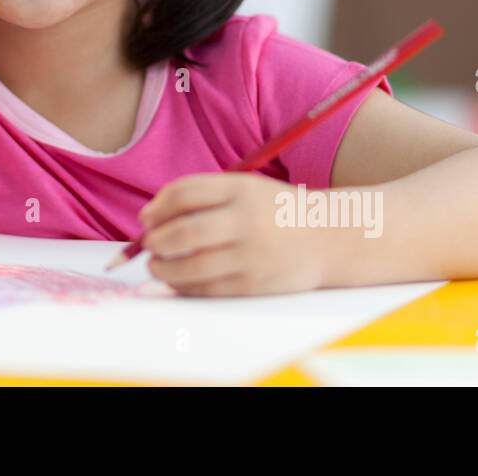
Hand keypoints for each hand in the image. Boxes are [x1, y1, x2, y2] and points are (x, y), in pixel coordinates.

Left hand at [137, 172, 327, 296]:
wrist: (330, 238)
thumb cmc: (275, 212)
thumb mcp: (245, 189)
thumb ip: (201, 195)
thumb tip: (149, 218)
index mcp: (241, 189)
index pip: (185, 193)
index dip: (158, 207)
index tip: (146, 219)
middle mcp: (246, 221)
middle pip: (184, 232)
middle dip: (155, 241)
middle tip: (147, 245)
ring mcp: (251, 255)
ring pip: (191, 266)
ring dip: (163, 268)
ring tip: (157, 265)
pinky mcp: (254, 285)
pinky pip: (207, 289)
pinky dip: (183, 286)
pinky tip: (178, 280)